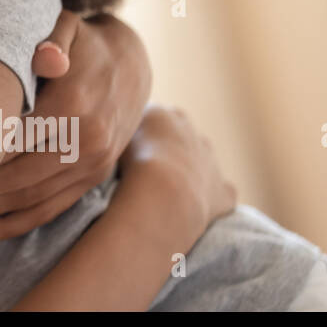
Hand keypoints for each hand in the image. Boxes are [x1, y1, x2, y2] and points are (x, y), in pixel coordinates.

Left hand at [0, 11, 151, 244]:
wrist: (131, 64)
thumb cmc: (81, 42)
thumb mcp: (68, 29)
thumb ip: (52, 41)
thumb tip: (46, 59)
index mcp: (73, 104)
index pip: (10, 138)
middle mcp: (86, 141)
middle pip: (15, 177)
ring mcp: (92, 165)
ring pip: (29, 200)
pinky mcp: (92, 180)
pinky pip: (48, 210)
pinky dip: (11, 227)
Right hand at [119, 104, 235, 235]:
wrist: (162, 192)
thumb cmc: (129, 164)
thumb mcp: (110, 140)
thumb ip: (112, 136)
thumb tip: (103, 137)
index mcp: (165, 116)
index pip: (151, 118)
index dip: (140, 135)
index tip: (127, 151)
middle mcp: (192, 133)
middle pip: (180, 136)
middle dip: (168, 150)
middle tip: (146, 172)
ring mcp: (211, 162)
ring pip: (202, 162)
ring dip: (190, 173)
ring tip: (166, 193)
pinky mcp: (223, 191)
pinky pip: (220, 193)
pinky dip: (211, 200)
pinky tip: (194, 211)